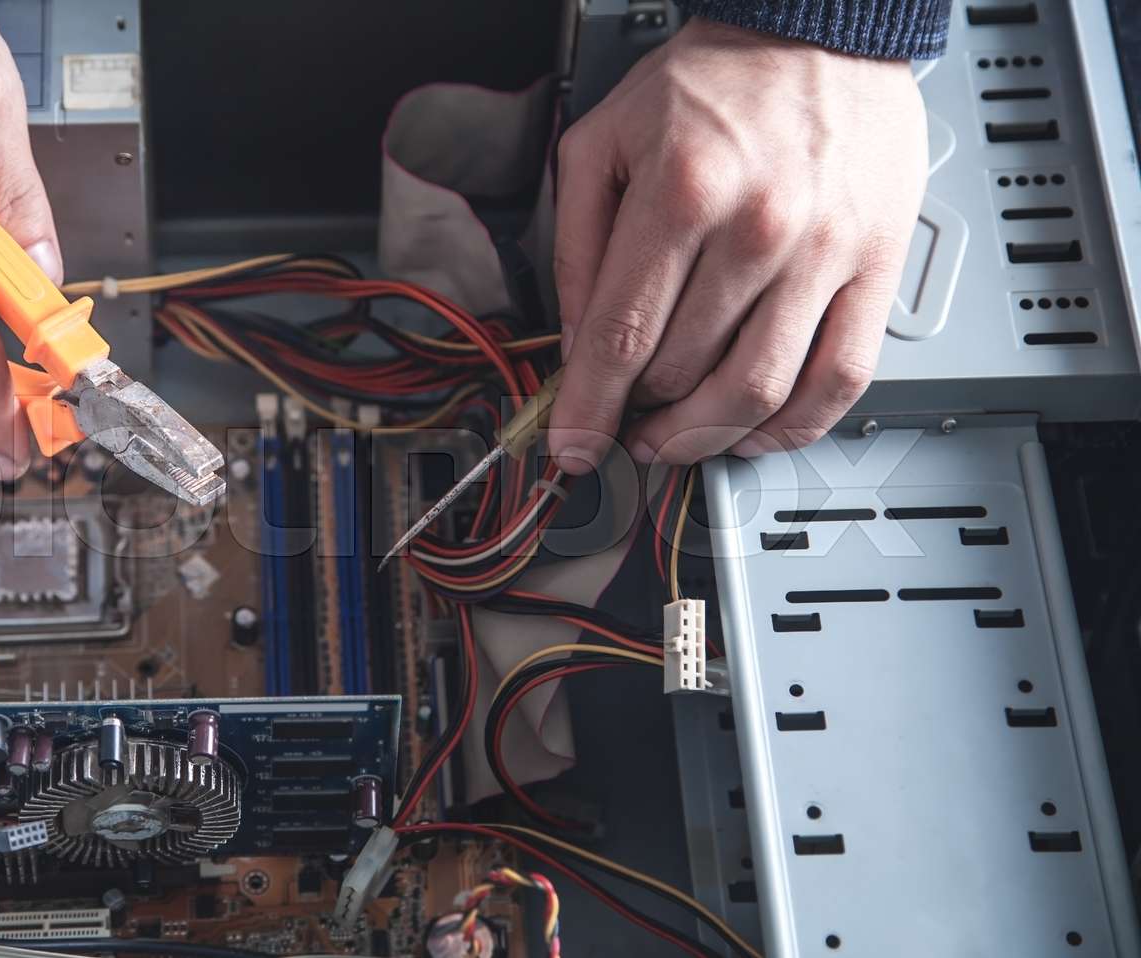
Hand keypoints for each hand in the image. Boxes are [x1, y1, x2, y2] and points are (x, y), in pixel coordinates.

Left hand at [548, 17, 927, 469]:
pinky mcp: (877, 266)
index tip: (574, 448)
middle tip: (624, 416)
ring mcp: (826, 252)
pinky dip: (793, 427)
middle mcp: (760, 227)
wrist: (819, 29)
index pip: (622, 337)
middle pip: (685, 372)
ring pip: (760, 392)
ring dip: (706, 435)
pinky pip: (841, 378)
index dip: (591, 409)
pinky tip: (754, 431)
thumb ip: (578, 248)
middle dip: (641, 412)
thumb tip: (576, 345)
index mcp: (683, 192)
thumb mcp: (602, 143)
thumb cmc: (710, 82)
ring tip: (675, 436)